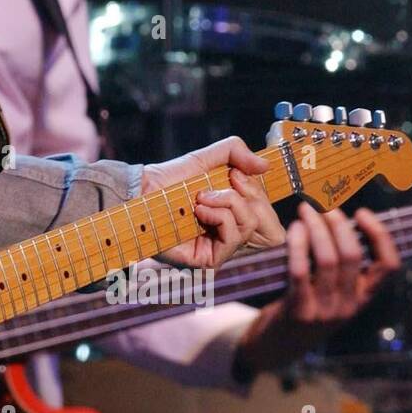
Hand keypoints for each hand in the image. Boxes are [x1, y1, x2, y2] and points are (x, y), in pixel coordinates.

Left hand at [141, 136, 282, 268]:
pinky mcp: (208, 259)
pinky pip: (232, 237)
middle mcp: (230, 234)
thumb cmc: (171, 179)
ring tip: (202, 197)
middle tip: (226, 181)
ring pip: (250, 225)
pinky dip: (220, 216)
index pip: (265, 210)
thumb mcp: (207, 158)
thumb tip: (265, 165)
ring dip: (229, 202)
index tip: (235, 174)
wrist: (144, 192)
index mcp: (234, 214)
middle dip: (248, 194)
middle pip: (267, 221)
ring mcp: (220, 249)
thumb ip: (236, 152)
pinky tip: (199, 209)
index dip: (257, 190)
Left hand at [233, 206, 399, 374]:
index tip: (362, 213)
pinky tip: (295, 230)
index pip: (390, 265)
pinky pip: (300, 271)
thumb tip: (339, 220)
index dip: (380, 235)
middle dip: (338, 224)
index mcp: (364, 298)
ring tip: (305, 211)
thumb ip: (341, 267)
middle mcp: (349, 306)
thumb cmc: (305, 308)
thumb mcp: (333, 293)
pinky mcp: (300, 312)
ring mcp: (325, 311)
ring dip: (316, 228)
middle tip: (324, 208)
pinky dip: (298, 245)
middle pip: (353, 255)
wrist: (277, 348)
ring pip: (328, 259)